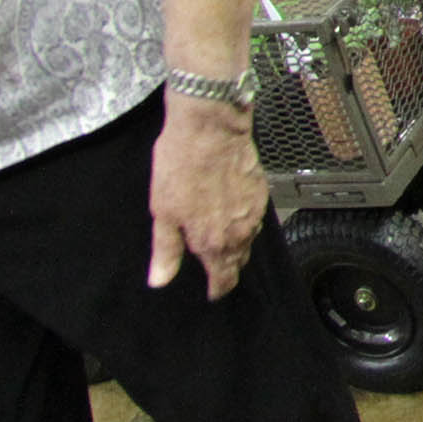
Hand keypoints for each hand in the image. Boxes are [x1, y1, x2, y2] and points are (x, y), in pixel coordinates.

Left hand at [149, 96, 266, 299]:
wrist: (210, 129)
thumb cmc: (182, 166)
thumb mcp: (162, 212)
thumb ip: (165, 250)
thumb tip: (161, 280)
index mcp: (212, 242)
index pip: (223, 278)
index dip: (217, 289)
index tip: (212, 293)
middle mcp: (239, 232)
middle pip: (238, 261)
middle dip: (227, 268)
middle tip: (215, 269)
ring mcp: (254, 211)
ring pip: (249, 240)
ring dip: (236, 245)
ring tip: (221, 241)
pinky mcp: (261, 191)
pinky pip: (255, 218)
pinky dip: (244, 223)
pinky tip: (231, 213)